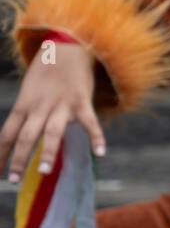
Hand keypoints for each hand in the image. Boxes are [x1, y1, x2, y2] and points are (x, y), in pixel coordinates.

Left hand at [0, 39, 104, 181]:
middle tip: (13, 180)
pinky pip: (89, 122)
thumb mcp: (30, 92)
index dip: (1, 153)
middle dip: (19, 159)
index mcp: (25, 104)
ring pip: (52, 131)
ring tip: (43, 172)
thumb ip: (27, 113)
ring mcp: (62, 104)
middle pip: (26, 136)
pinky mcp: (82, 101)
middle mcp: (40, 106)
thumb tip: (20, 137)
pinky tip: (100, 153)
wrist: (67, 46)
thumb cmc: (47, 73)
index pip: (8, 133)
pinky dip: (96, 137)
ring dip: (47, 152)